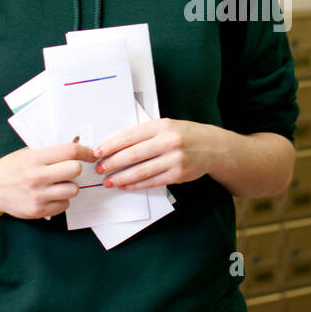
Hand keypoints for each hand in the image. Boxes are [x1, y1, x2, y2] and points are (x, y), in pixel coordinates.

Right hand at [0, 141, 96, 218]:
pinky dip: (61, 200)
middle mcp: (37, 176)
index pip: (70, 152)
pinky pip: (64, 205)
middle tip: (69, 170)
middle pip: (75, 170)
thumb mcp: (27, 153)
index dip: (85, 151)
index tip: (90, 154)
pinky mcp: (38, 211)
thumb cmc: (11, 168)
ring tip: (57, 184)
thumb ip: (50, 152)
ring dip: (69, 186)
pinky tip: (50, 195)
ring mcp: (38, 195)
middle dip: (76, 169)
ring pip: (73, 190)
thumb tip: (78, 147)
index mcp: (35, 158)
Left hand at [93, 119, 220, 190]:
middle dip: (113, 163)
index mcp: (162, 126)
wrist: (213, 147)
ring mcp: (174, 159)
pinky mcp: (178, 175)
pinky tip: (125, 185)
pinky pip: (152, 181)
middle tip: (100, 169)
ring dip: (121, 177)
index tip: (98, 152)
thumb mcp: (166, 125)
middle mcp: (168, 141)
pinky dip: (136, 184)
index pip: (130, 136)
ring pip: (141, 171)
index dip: (111, 145)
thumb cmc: (184, 134)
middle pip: (133, 155)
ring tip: (109, 181)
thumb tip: (116, 145)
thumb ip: (145, 133)